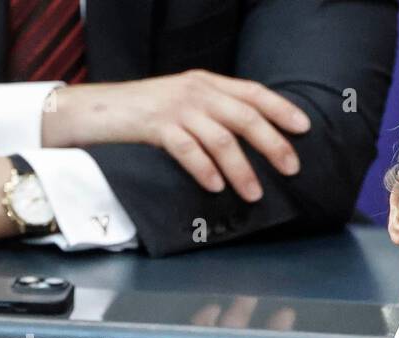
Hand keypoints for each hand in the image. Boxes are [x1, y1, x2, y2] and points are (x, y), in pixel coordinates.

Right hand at [42, 71, 310, 201]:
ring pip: (221, 138)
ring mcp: (176, 107)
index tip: (305, 128)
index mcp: (207, 83)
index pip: (253, 92)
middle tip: (292, 168)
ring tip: (254, 193)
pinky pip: (188, 149)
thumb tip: (254, 141)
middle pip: (245, 116)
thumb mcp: (185, 105)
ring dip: (242, 168)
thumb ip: (216, 115)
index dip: (281, 109)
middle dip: (273, 143)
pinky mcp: (155, 126)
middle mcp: (196, 91)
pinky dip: (206, 169)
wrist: (93, 110)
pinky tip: (216, 187)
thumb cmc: (145, 114)